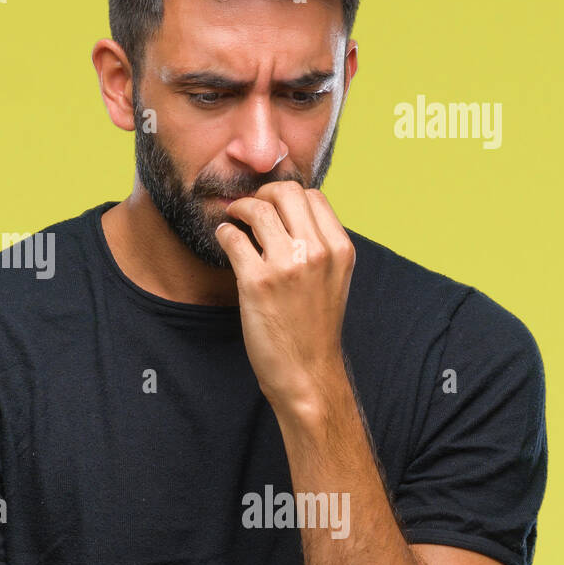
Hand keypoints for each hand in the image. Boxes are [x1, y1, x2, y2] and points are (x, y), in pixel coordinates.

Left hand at [215, 182, 355, 414]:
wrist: (307, 372)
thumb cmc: (314, 328)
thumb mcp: (333, 279)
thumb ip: (320, 246)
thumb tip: (290, 215)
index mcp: (339, 249)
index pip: (312, 195)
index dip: (287, 195)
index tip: (272, 206)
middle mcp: (317, 251)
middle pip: (285, 192)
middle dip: (262, 193)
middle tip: (248, 208)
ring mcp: (287, 265)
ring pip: (257, 208)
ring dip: (238, 209)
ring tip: (233, 220)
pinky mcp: (257, 282)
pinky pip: (232, 237)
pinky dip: (224, 232)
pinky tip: (223, 239)